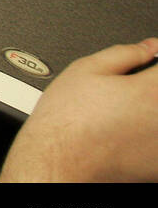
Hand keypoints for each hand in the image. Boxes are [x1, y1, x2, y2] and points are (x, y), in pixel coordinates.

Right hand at [0, 38, 157, 181]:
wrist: (59, 160)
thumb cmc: (67, 119)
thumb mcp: (86, 70)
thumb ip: (125, 53)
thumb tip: (149, 47)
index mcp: (152, 89)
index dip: (155, 64)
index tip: (150, 65)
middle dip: (150, 90)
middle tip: (130, 93)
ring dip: (149, 113)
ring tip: (124, 117)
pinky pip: (156, 142)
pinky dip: (147, 138)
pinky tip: (125, 137)